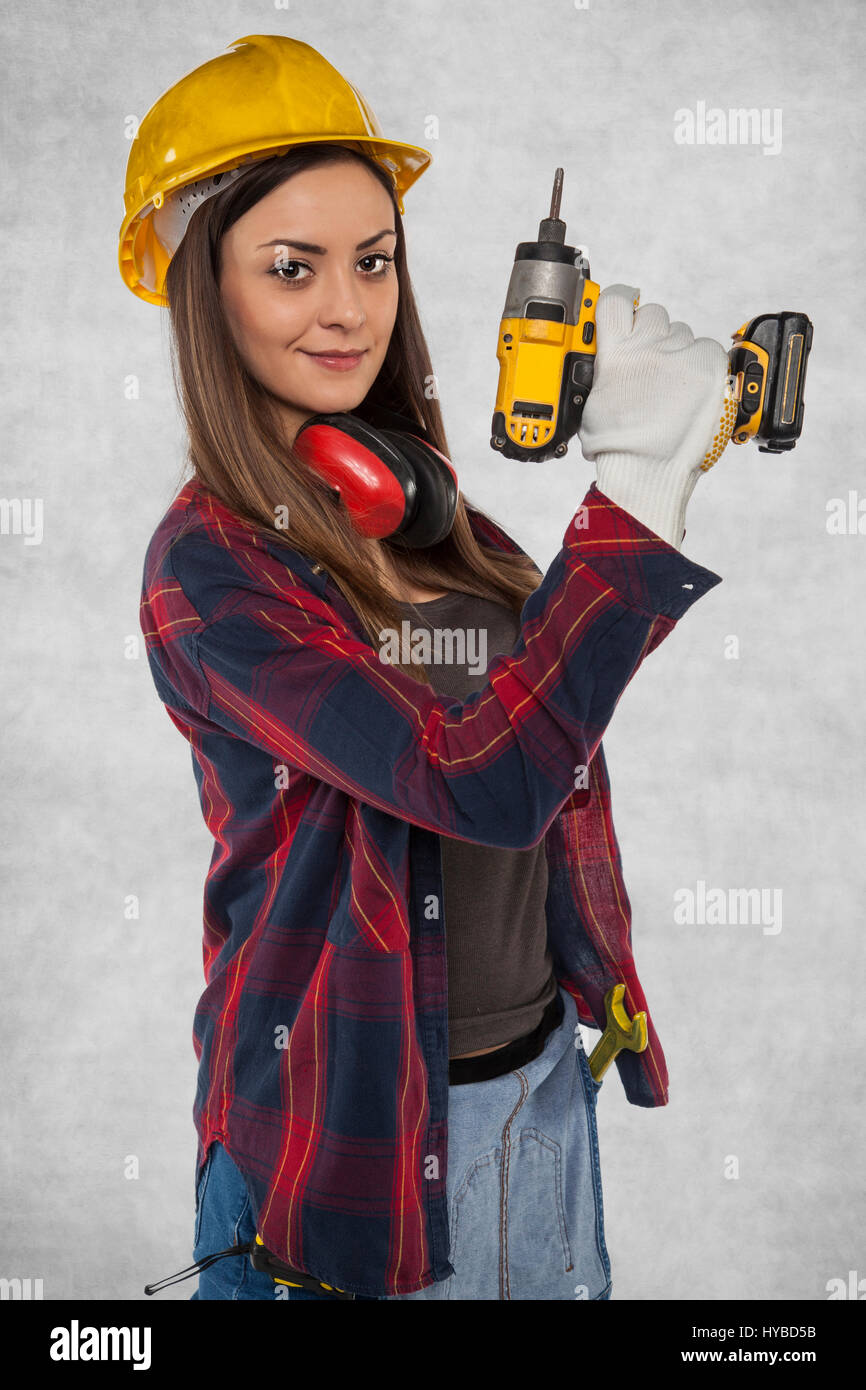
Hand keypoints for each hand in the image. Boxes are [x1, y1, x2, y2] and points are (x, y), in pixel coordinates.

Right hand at [578, 284, 736, 546]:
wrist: (649, 471)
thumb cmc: (619, 446)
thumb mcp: (595, 400)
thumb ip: (606, 368)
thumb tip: (612, 356)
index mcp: (615, 353)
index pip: (616, 301)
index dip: (621, 303)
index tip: (625, 311)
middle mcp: (648, 347)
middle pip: (653, 314)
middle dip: (652, 333)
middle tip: (651, 363)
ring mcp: (681, 355)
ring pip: (682, 333)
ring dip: (677, 352)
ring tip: (673, 387)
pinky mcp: (709, 365)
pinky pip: (707, 350)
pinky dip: (701, 367)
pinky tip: (692, 391)